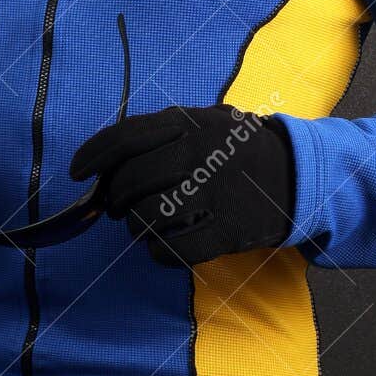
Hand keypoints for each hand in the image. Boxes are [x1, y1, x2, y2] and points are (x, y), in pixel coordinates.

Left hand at [68, 104, 295, 267]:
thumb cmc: (239, 150)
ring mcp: (216, 192)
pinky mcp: (230, 229)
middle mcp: (201, 153)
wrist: (300, 174)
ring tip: (140, 224)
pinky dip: (157, 252)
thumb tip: (106, 162)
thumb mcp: (207, 123)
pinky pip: (174, 249)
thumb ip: (163, 134)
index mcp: (192, 122)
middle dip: (114, 198)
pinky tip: (161, 245)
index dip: (94, 155)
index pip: (127, 136)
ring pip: (147, 216)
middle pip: (131, 180)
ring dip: (134, 226)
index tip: (76, 172)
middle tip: (116, 206)